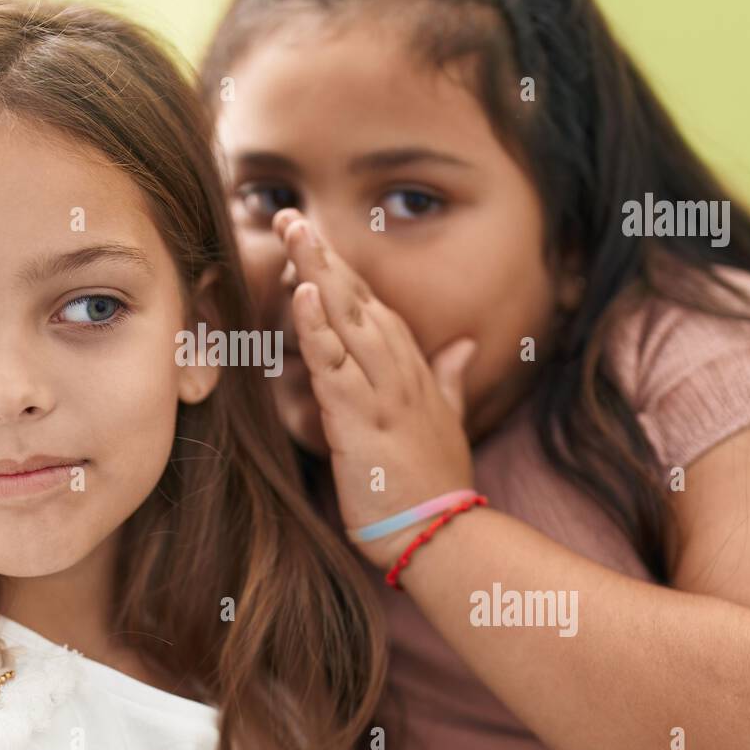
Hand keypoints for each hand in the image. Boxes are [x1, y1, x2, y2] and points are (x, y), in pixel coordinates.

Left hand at [273, 208, 478, 567]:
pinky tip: (302, 294)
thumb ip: (448, 378)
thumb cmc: (435, 485)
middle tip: (291, 216)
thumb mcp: (447, 422)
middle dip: (324, 256)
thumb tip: (458, 346)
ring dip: (316, 273)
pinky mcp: (362, 418)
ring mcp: (381, 392)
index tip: (317, 240)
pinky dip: (318, 327)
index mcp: (412, 372)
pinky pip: (335, 364)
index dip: (344, 273)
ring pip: (345, 320)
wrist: (441, 534)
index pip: (373, 309)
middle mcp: (398, 372)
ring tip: (292, 232)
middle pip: (357, 301)